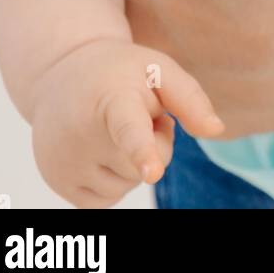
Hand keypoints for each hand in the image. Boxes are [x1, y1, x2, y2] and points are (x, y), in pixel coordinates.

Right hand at [29, 38, 221, 207]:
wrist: (61, 75)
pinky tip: (103, 152)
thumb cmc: (121, 73)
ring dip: (131, 164)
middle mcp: (82, 135)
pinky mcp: (57, 182)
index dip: (143, 151)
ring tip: (115, 129)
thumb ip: (190, 99)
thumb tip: (216, 130)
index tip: (152, 172)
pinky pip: (104, 201)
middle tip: (137, 114)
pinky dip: (113, 182)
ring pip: (126, 186)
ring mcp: (65, 162)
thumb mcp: (159, 71)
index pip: (130, 130)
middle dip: (155, 144)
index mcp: (113, 101)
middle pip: (145, 166)